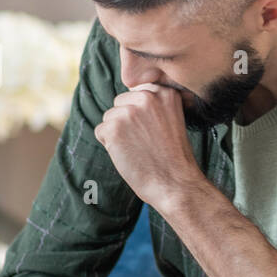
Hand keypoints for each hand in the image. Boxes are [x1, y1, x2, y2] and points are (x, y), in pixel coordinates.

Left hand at [94, 82, 201, 207]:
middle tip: (146, 141)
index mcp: (165, 93)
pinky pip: (100, 131)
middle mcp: (147, 97)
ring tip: (139, 149)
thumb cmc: (174, 157)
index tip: (154, 131)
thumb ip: (155, 105)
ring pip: (109, 117)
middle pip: (121, 103)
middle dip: (127, 121)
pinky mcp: (113, 128)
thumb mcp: (172, 119)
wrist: (175, 184)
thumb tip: (128, 97)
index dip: (141, 116)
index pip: (137, 94)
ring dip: (118, 134)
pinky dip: (110, 146)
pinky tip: (129, 155)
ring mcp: (129, 112)